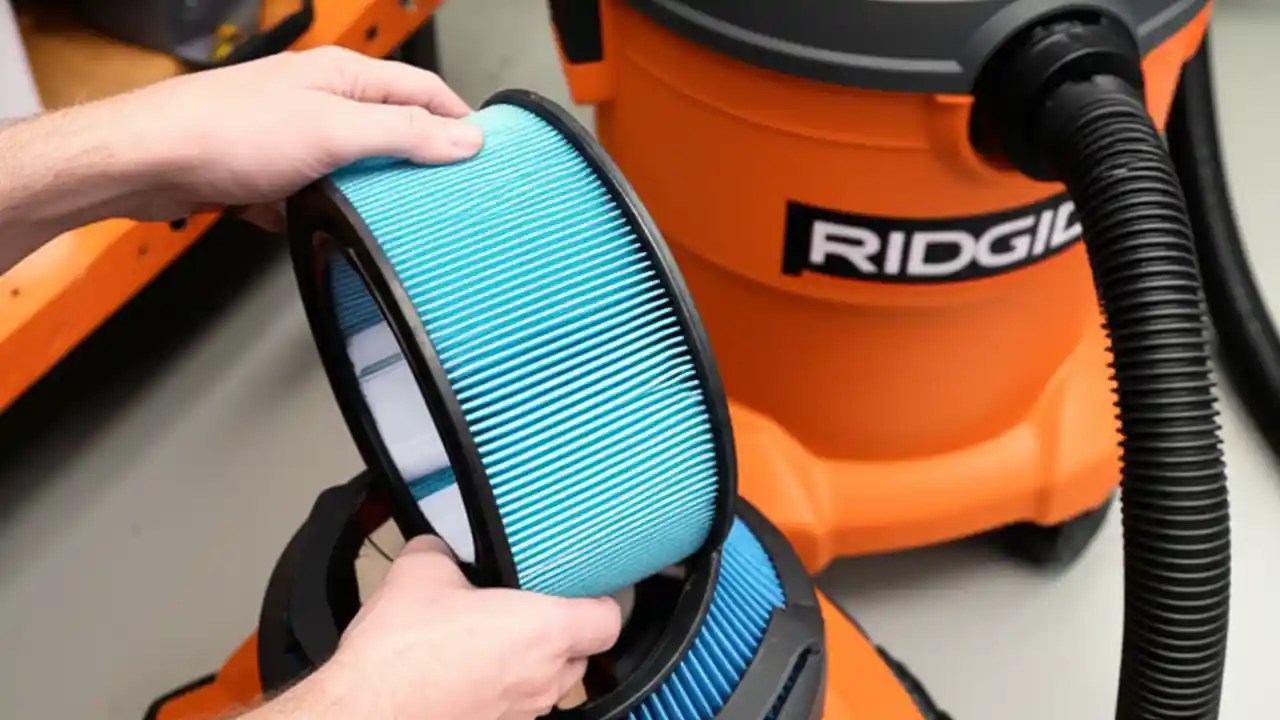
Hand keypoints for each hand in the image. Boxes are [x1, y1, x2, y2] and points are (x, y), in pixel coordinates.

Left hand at [0, 46, 482, 269]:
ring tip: (386, 223)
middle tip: (447, 198)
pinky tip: (317, 227)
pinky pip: (313, 197)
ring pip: (353, 171)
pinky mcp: (269, 172)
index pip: (422, 91)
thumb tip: (465, 139)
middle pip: (390, 132)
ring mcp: (294, 136)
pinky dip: (319, 213)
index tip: (487, 156)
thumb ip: (404, 135)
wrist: (147, 161)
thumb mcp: (335, 131)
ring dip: (366, 196)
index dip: (458, 121)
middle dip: (416, 165)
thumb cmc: (226, 132)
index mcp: (343, 76)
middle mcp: (320, 100)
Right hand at [250, 536, 622, 719]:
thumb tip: (441, 544)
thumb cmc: (402, 652)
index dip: (600, 600)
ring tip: (495, 637)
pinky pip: (515, 704)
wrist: (366, 710)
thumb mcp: (422, 570)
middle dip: (563, 632)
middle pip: (581, 655)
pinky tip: (468, 668)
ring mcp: (520, 712)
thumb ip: (444, 549)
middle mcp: (542, 677)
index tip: (583, 587)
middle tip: (530, 606)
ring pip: (548, 683)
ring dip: (532, 662)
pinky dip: (502, 686)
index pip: (607, 620)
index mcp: (544, 631)